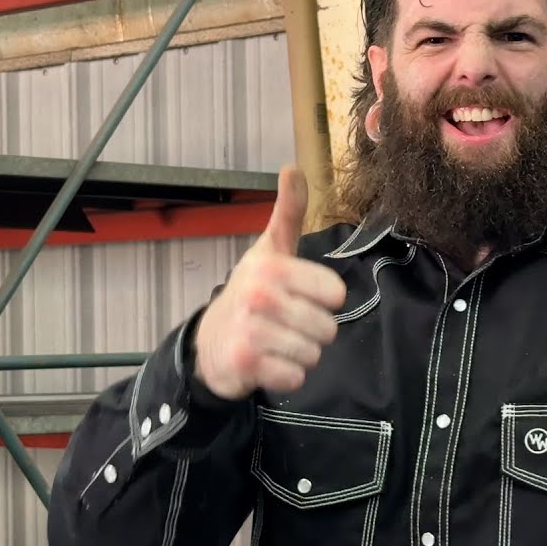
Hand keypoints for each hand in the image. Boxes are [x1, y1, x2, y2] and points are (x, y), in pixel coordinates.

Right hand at [193, 165, 346, 399]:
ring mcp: (251, 331)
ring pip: (314, 354)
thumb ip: (288, 212)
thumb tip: (293, 168)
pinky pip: (296, 377)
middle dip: (313, 330)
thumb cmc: (251, 292)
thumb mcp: (270, 249)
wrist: (210, 341)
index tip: (301, 296)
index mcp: (272, 266)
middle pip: (328, 328)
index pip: (335, 293)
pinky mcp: (246, 365)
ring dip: (300, 353)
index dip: (324, 299)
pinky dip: (287, 375)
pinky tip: (268, 362)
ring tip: (277, 341)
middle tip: (286, 323)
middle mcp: (260, 296)